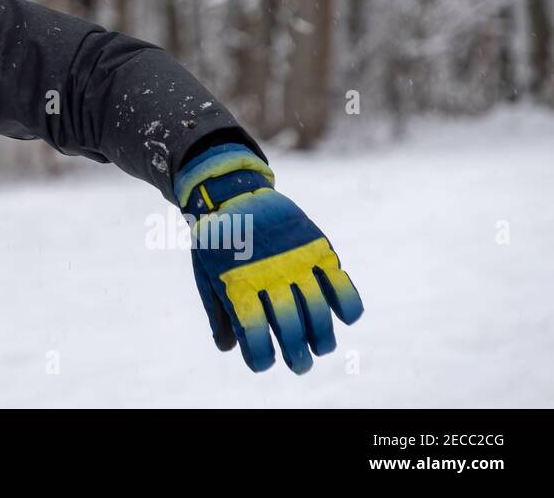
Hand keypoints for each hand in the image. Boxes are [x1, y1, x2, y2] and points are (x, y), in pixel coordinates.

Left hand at [186, 184, 363, 373]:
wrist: (231, 191)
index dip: (261, 357)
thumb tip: (230, 350)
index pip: (254, 333)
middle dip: (297, 354)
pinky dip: (348, 303)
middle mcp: (268, 274)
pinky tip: (346, 317)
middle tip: (300, 365)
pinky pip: (339, 280)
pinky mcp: (315, 246)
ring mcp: (295, 260)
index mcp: (236, 284)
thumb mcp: (206, 273)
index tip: (264, 363)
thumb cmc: (217, 240)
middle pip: (290, 326)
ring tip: (321, 347)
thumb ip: (219, 311)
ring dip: (323, 336)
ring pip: (318, 310)